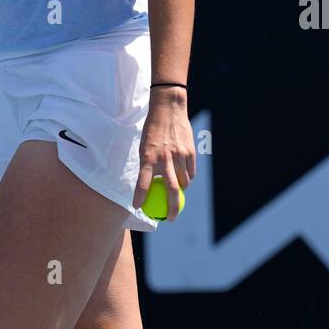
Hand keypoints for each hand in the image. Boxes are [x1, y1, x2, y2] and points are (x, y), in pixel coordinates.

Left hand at [133, 88, 195, 221]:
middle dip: (171, 208)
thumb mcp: (144, 147)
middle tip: (170, 218)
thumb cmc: (153, 130)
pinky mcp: (190, 152)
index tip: (138, 207)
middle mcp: (164, 159)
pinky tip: (184, 180)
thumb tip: (149, 184)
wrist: (169, 109)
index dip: (140, 198)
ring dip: (181, 191)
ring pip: (183, 182)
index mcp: (148, 157)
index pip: (143, 183)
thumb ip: (147, 165)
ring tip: (177, 195)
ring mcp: (179, 156)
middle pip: (170, 190)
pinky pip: (191, 172)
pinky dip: (188, 178)